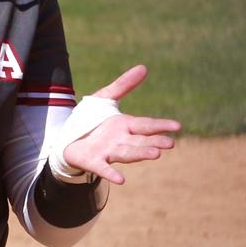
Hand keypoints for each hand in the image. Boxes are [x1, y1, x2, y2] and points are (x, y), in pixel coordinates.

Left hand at [61, 65, 181, 184]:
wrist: (67, 136)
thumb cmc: (91, 119)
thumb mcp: (105, 97)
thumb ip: (124, 84)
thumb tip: (144, 67)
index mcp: (125, 125)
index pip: (146, 125)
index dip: (161, 125)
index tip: (178, 126)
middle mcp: (120, 140)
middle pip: (140, 141)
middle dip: (154, 142)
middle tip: (169, 144)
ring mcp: (108, 151)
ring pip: (127, 153)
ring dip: (140, 154)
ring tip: (156, 154)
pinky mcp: (93, 161)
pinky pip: (103, 168)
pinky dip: (111, 173)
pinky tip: (121, 180)